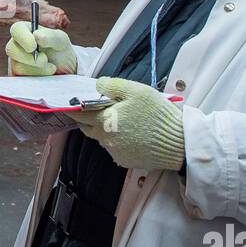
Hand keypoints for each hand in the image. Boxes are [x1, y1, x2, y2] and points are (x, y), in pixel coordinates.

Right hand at [5, 21, 76, 75]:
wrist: (65, 70)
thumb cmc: (60, 51)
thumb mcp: (61, 41)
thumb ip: (50, 36)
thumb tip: (36, 35)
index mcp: (25, 31)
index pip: (16, 29)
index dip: (23, 38)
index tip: (34, 47)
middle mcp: (16, 45)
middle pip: (11, 49)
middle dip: (30, 57)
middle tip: (45, 60)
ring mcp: (14, 61)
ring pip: (17, 66)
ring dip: (37, 69)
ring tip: (51, 67)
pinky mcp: (16, 76)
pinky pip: (20, 79)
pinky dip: (36, 78)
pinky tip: (45, 75)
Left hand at [69, 77, 185, 170]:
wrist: (178, 144)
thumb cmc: (157, 115)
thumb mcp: (137, 91)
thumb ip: (112, 85)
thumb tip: (97, 85)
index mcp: (104, 121)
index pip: (80, 114)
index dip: (73, 108)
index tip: (67, 104)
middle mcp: (106, 140)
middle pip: (88, 127)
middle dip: (87, 119)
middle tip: (91, 109)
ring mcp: (115, 152)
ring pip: (102, 138)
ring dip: (104, 129)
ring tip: (120, 119)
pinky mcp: (126, 161)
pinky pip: (115, 148)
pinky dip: (118, 140)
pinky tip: (132, 133)